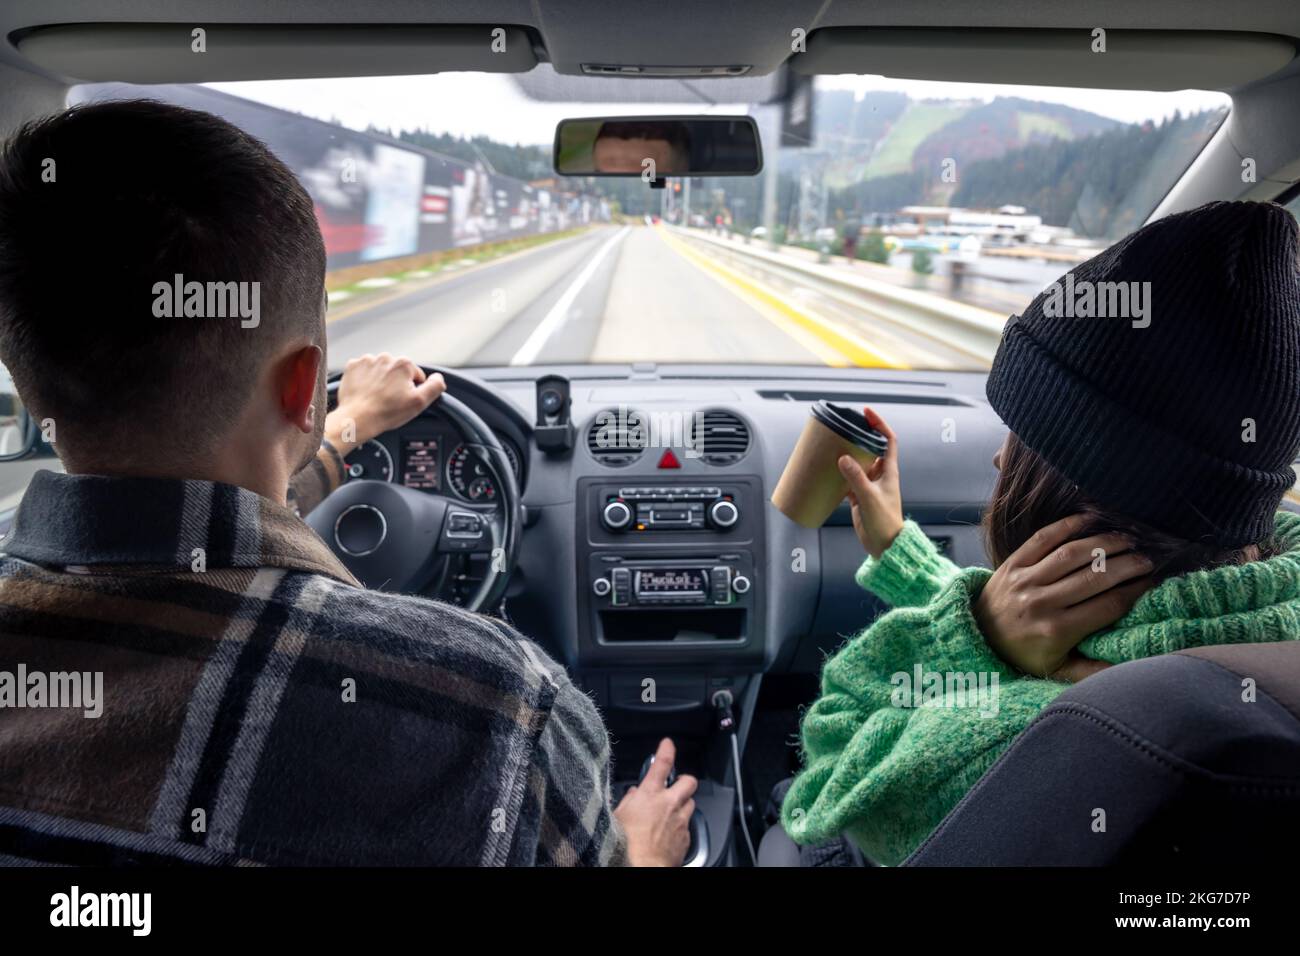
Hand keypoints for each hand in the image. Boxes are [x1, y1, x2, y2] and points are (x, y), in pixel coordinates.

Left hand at [325, 353, 444, 454]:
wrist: (356, 418)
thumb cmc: (386, 412)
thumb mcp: (419, 402)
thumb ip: (435, 386)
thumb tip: (438, 378)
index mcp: (403, 364)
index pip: (416, 375)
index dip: (412, 390)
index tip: (403, 400)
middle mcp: (385, 357)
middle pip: (397, 372)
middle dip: (396, 384)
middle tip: (390, 400)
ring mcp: (367, 361)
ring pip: (381, 371)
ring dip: (381, 381)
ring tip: (377, 397)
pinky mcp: (353, 367)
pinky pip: (364, 371)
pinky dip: (365, 380)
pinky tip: (366, 392)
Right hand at [613, 738, 697, 866]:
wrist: (642, 866)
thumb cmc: (626, 844)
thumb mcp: (617, 816)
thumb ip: (628, 800)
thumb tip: (634, 794)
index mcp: (651, 794)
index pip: (662, 763)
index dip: (667, 750)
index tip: (668, 744)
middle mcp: (670, 804)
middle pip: (689, 782)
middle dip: (684, 780)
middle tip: (677, 784)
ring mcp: (680, 821)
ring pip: (691, 804)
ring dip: (683, 805)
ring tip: (671, 811)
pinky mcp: (686, 838)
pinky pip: (688, 826)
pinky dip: (681, 826)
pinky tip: (670, 832)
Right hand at [838, 407, 902, 559]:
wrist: (885, 546)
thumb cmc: (884, 523)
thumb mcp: (869, 498)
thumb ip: (856, 478)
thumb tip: (843, 458)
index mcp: (889, 471)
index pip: (888, 440)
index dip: (879, 424)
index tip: (867, 413)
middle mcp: (880, 475)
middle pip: (871, 448)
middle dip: (859, 436)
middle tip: (844, 426)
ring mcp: (869, 485)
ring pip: (858, 463)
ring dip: (848, 454)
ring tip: (833, 444)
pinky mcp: (859, 496)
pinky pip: (848, 478)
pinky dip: (839, 473)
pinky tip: (828, 470)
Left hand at [973, 515, 1153, 678]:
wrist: (977, 636)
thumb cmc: (1024, 654)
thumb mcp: (1056, 670)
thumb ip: (1091, 669)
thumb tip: (1130, 666)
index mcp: (1057, 631)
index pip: (1107, 606)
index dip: (1134, 591)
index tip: (1153, 581)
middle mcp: (1041, 603)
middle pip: (1095, 577)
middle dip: (1127, 565)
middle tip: (1147, 558)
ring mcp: (1025, 580)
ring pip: (1071, 554)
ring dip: (1103, 542)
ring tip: (1127, 539)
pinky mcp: (1012, 563)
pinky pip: (1042, 539)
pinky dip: (1066, 526)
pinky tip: (1090, 520)